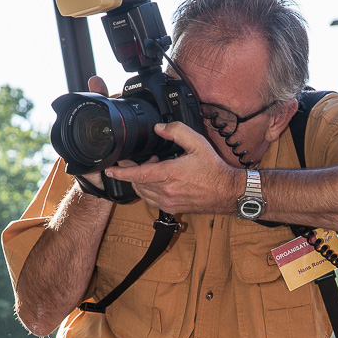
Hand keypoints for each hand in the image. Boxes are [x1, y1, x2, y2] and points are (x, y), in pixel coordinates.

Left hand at [103, 120, 239, 215]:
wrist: (226, 192)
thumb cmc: (214, 170)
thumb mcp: (198, 143)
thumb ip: (177, 131)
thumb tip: (159, 129)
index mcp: (170, 175)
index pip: (138, 174)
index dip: (121, 171)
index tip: (110, 169)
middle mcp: (166, 191)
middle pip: (137, 182)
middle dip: (134, 170)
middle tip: (145, 159)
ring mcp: (168, 202)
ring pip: (142, 192)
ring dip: (141, 180)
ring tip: (153, 169)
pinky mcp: (171, 209)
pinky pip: (150, 200)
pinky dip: (147, 190)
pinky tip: (157, 182)